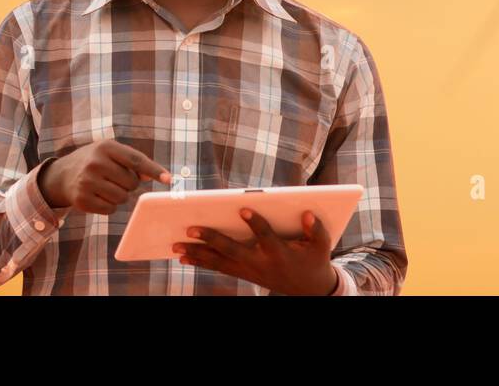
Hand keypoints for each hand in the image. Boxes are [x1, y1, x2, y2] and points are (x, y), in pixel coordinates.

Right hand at [38, 139, 170, 213]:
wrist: (62, 175)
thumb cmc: (96, 161)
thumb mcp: (112, 152)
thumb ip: (134, 161)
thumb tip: (154, 175)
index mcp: (106, 147)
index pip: (136, 160)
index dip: (154, 170)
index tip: (168, 179)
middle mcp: (95, 163)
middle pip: (132, 183)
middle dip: (130, 184)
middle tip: (116, 179)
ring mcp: (87, 182)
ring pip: (122, 198)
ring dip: (120, 196)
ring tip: (107, 187)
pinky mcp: (81, 200)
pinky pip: (110, 210)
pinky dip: (110, 206)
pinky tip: (99, 197)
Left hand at [173, 209, 338, 295]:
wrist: (308, 289)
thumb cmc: (314, 260)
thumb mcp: (322, 245)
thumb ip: (315, 229)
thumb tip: (307, 213)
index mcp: (279, 252)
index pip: (265, 236)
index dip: (255, 223)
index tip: (242, 208)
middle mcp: (260, 263)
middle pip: (232, 250)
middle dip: (211, 239)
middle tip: (191, 229)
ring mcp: (249, 270)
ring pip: (220, 262)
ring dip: (197, 254)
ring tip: (176, 246)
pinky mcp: (244, 273)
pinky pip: (219, 268)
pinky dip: (202, 262)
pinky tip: (185, 257)